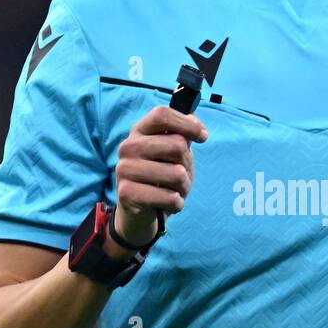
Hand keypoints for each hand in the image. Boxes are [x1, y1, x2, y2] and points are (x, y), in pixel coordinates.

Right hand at [112, 104, 207, 251]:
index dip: (187, 123)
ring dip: (183, 187)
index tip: (203, 136)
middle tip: (180, 176)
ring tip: (174, 191)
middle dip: (187, 165)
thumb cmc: (162, 178)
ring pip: (176, 174)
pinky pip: (169, 197)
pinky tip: (167, 203)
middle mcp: (128, 147)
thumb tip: (196, 125)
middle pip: (177, 145)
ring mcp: (124, 169)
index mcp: (139, 131)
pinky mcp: (126, 193)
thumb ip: (183, 136)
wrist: (141, 212)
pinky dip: (176, 203)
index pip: (162, 114)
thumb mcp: (174, 154)